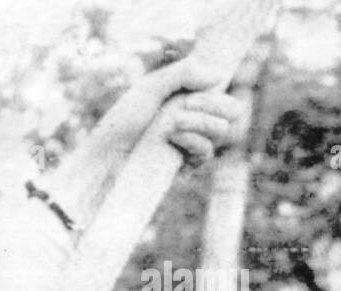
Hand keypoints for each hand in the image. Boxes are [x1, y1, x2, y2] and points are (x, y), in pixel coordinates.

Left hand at [47, 57, 242, 225]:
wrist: (107, 154)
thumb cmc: (124, 120)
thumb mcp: (152, 87)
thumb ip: (184, 74)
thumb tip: (220, 75)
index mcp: (190, 102)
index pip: (225, 99)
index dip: (220, 96)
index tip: (197, 94)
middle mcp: (197, 123)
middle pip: (233, 112)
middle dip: (212, 105)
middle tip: (186, 105)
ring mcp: (195, 145)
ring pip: (222, 131)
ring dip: (199, 122)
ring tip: (171, 124)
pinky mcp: (189, 166)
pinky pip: (206, 152)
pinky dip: (191, 141)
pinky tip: (171, 139)